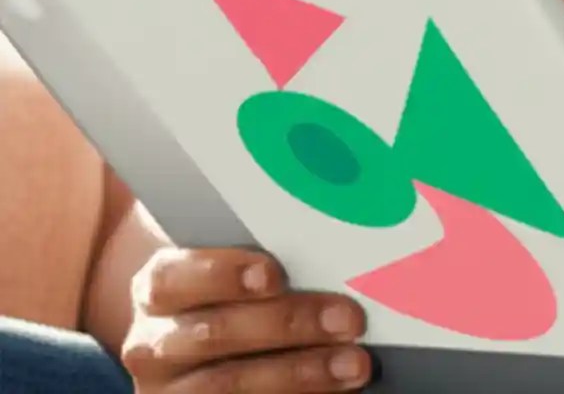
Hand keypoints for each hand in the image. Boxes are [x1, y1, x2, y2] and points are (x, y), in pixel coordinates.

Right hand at [122, 247, 373, 392]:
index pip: (172, 278)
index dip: (222, 275)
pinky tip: (334, 393)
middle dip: (287, 325)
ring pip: (228, 385)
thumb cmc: (238, 296)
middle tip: (348, 319)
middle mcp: (154, 342)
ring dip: (300, 373)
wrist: (214, 353)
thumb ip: (266, 258)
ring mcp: (170, 389)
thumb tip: (332, 240)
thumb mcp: (238, 271)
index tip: (273, 275)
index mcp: (160, 290)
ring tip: (354, 364)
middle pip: (213, 334)